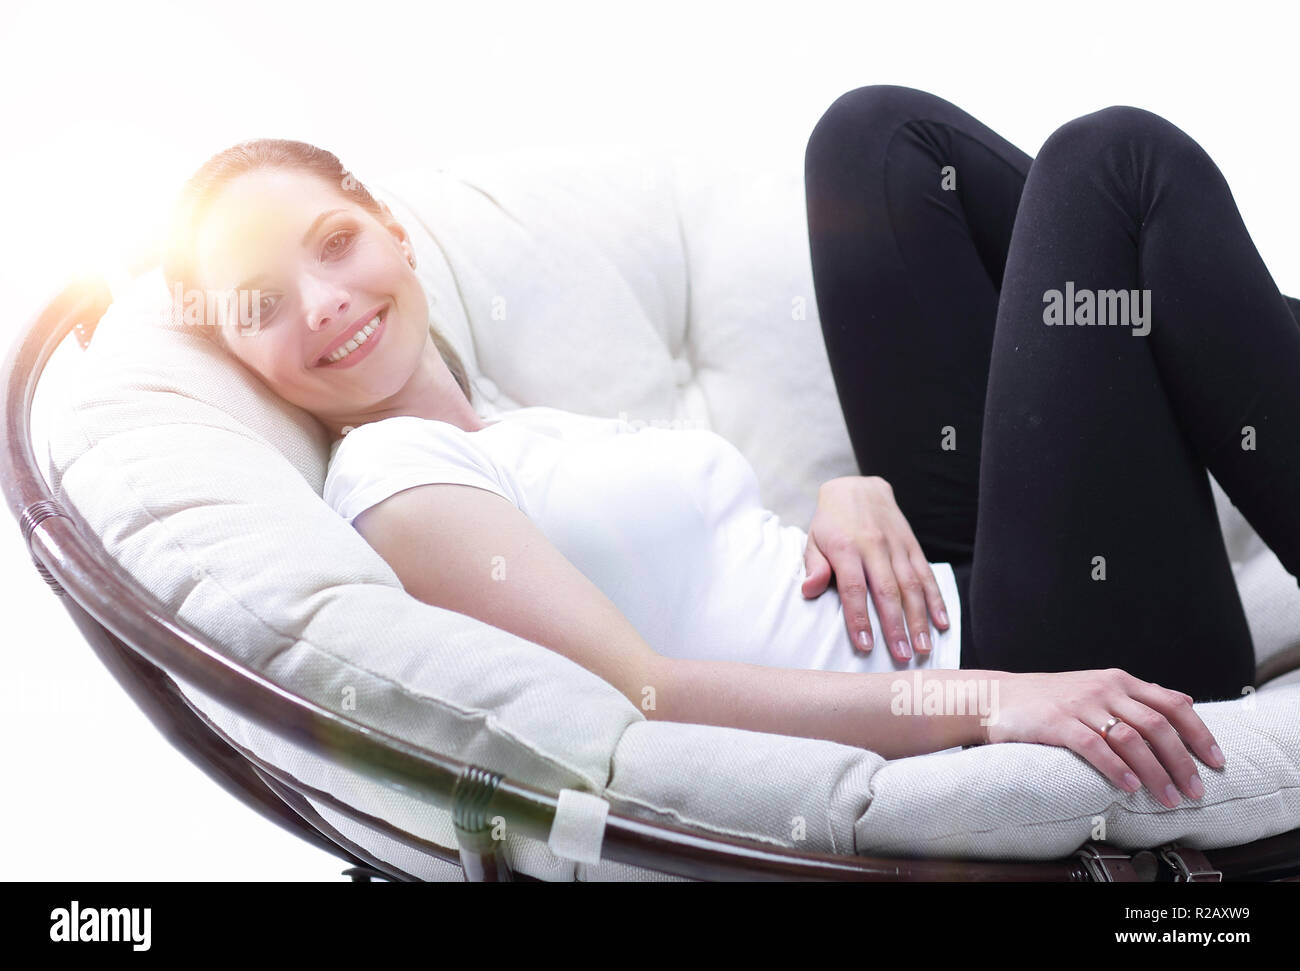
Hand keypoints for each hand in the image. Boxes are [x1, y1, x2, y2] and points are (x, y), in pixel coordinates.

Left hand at [801, 475, 948, 660]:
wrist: (857, 487)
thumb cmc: (831, 522)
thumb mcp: (813, 539)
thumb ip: (814, 566)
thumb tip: (809, 590)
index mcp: (846, 547)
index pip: (854, 588)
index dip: (859, 618)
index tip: (865, 646)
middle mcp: (875, 546)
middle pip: (888, 591)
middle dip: (896, 626)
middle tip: (901, 656)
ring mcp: (897, 546)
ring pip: (912, 585)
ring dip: (919, 619)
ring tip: (923, 647)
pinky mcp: (913, 546)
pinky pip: (926, 574)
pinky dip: (936, 599)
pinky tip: (942, 623)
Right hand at [984, 668, 1224, 805]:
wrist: (997, 697)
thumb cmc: (1051, 698)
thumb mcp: (1098, 686)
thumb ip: (1140, 695)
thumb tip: (1186, 700)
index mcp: (1119, 680)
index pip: (1173, 704)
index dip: (1199, 734)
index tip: (1217, 762)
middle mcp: (1105, 689)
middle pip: (1158, 726)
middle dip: (1182, 762)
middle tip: (1195, 792)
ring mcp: (1081, 705)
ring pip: (1131, 739)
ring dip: (1156, 773)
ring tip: (1168, 799)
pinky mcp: (1057, 722)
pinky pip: (1095, 746)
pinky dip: (1116, 768)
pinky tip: (1130, 786)